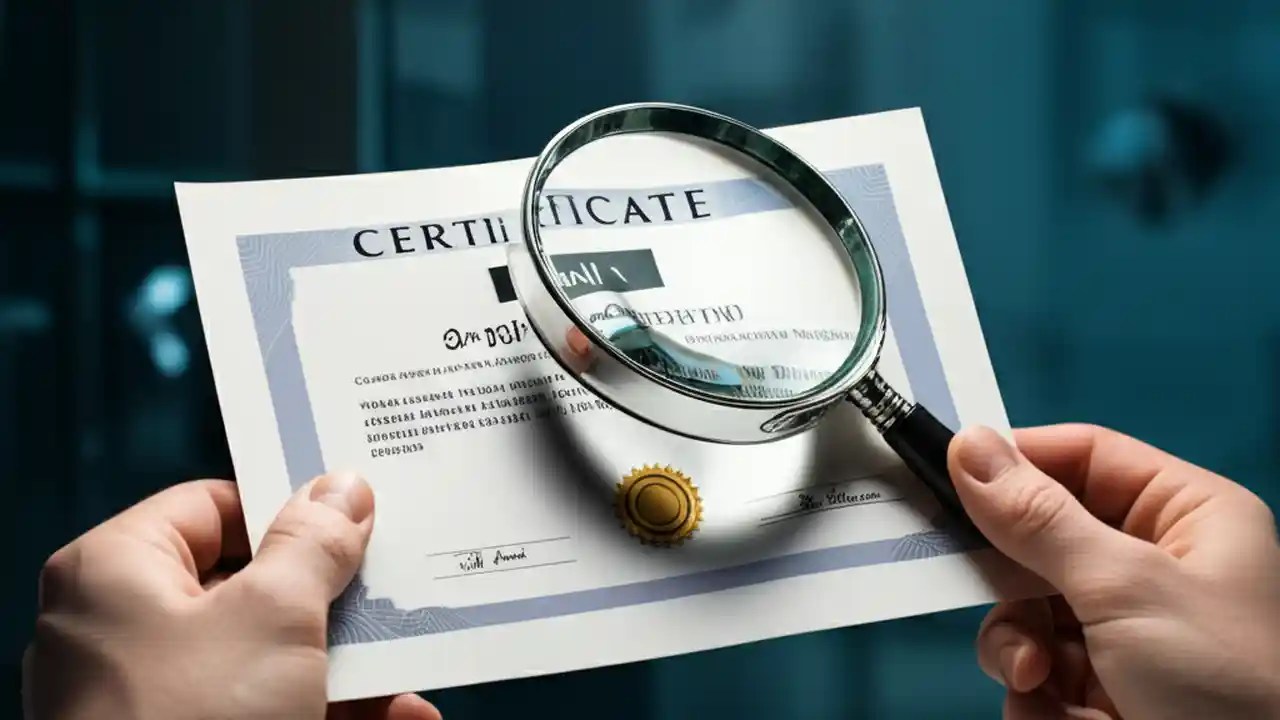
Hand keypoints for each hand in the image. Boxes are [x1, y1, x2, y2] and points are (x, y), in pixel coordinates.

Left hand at [23, 473, 440, 719]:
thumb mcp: (275, 614)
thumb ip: (315, 543)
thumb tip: (343, 488)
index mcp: (116, 570)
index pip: (213, 506)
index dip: (288, 506)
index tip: (357, 517)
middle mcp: (123, 628)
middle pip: (248, 584)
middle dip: (333, 595)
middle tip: (393, 585)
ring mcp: (154, 696)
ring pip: (265, 656)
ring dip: (347, 662)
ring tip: (414, 661)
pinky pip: (265, 708)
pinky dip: (329, 709)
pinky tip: (400, 714)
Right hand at [949, 424, 1279, 719]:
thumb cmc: (1226, 687)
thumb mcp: (1125, 588)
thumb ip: (1038, 518)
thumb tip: (969, 445)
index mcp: (1186, 516)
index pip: (1083, 456)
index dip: (1016, 462)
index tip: (946, 472)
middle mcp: (1154, 565)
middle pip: (1040, 535)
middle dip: (1009, 576)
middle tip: (974, 581)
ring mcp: (1125, 630)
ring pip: (1025, 609)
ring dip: (1018, 646)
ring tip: (1038, 678)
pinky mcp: (1102, 686)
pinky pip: (1032, 667)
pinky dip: (1033, 694)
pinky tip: (1060, 711)